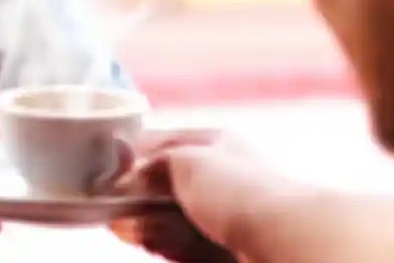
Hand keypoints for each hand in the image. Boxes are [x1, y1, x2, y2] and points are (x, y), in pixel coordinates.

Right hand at [110, 129, 243, 261]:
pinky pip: (183, 244)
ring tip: (115, 222)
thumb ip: (154, 163)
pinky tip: (133, 235)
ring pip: (173, 217)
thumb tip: (129, 176)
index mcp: (219, 146)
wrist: (286, 241)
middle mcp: (223, 179)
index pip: (170, 142)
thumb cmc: (239, 190)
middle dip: (138, 193)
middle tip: (107, 200)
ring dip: (142, 219)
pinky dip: (158, 240)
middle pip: (169, 185)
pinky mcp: (224, 252)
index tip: (107, 166)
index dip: (137, 153)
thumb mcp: (187, 160)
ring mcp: (224, 219)